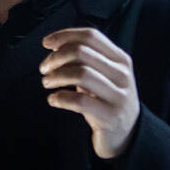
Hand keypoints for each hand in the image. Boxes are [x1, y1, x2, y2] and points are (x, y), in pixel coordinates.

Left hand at [40, 27, 140, 159]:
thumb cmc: (106, 100)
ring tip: (46, 82)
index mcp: (121, 59)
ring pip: (81, 74)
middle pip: (83, 52)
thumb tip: (55, 45)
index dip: (65, 35)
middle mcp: (122, 74)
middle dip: (56, 58)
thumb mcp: (102, 75)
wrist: (126, 133)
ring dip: (56, 76)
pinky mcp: (109, 116)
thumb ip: (84, 59)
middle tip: (44, 68)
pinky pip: (78, 101)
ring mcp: (118, 95)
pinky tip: (53, 100)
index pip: (91, 36)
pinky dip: (60, 98)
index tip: (46, 42)